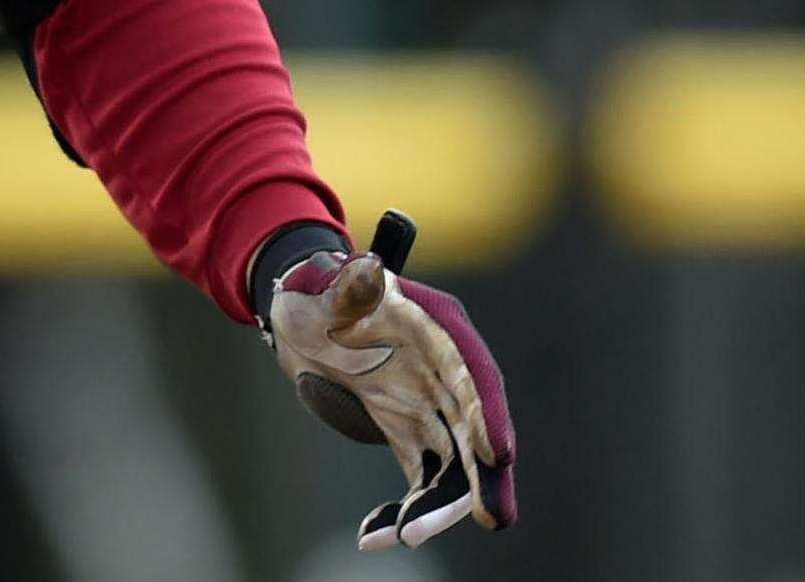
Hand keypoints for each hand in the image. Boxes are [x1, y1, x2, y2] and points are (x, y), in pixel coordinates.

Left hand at [263, 210, 518, 549]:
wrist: (304, 316)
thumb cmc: (317, 292)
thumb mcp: (325, 286)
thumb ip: (349, 285)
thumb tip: (368, 269)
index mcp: (437, 330)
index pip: (472, 373)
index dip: (488, 413)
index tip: (500, 454)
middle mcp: (445, 373)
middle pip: (473, 428)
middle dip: (484, 475)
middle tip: (494, 518)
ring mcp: (430, 407)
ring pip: (452, 462)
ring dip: (439, 503)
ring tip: (408, 535)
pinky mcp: (410, 433)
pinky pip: (420, 476)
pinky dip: (407, 507)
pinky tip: (379, 533)